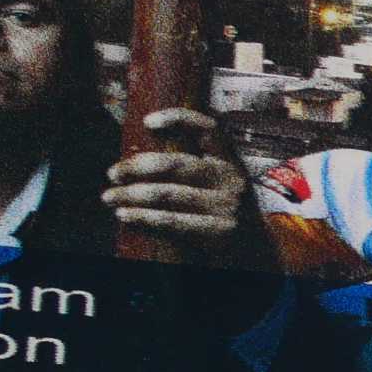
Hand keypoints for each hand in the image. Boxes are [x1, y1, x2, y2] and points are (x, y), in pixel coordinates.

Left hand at [105, 113, 252, 246]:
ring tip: (110, 197)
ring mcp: (227, 207)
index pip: (208, 128)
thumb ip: (194, 169)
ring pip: (168, 194)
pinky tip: (125, 216)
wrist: (261, 253)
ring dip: (131, 195)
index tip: (148, 122)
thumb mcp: (220, 184)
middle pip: (176, 163)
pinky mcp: (220, 232)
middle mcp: (231, 180)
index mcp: (230, 161)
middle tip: (113, 173)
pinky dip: (144, 218)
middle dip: (137, 166)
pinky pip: (173, 222)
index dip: (178, 119)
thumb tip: (140, 161)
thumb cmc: (226, 214)